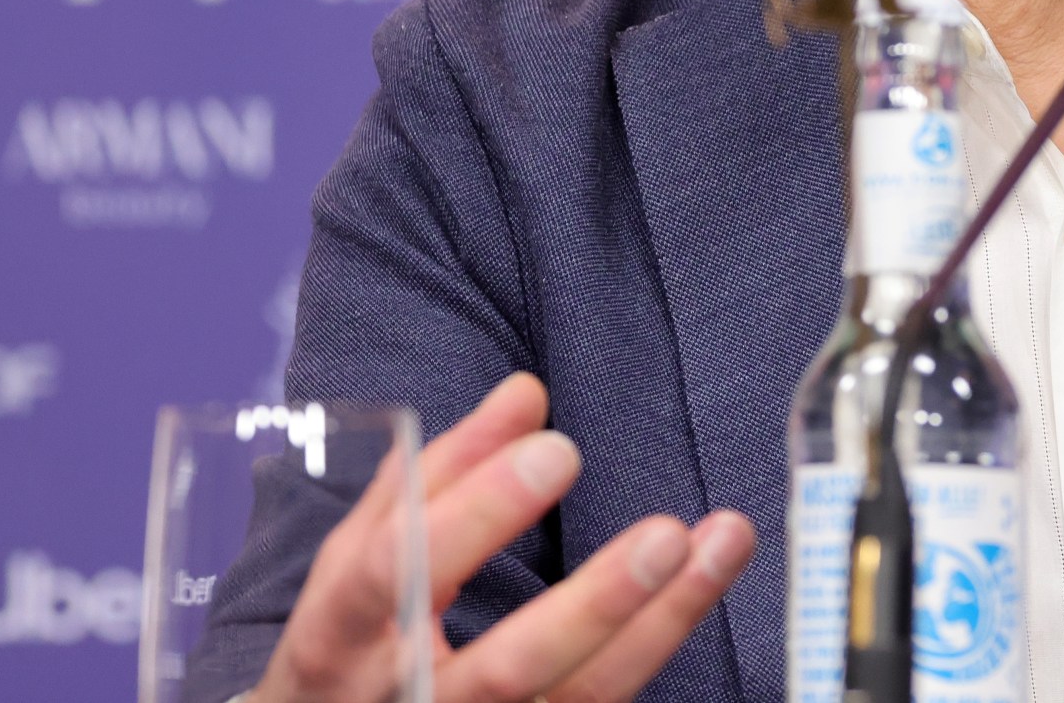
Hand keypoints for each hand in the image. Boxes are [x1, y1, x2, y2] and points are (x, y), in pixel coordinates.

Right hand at [256, 372, 756, 702]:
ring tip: (721, 541)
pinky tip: (705, 579)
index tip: (556, 448)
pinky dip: (659, 640)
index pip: (401, 570)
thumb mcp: (363, 551)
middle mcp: (408, 700)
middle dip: (592, 605)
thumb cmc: (352, 632)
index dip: (476, 512)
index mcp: (342, 634)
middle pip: (506, 667)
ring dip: (659, 622)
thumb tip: (525, 393)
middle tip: (665, 533)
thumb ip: (440, 471)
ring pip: (577, 695)